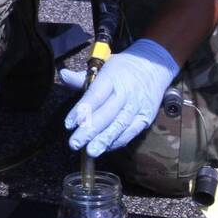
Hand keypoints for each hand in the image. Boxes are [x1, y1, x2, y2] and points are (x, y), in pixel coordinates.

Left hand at [61, 38, 178, 156]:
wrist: (155, 66)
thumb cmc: (123, 68)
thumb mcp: (103, 66)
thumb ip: (82, 77)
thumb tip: (63, 75)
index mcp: (112, 77)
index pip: (96, 95)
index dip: (82, 110)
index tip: (69, 124)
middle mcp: (126, 92)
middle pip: (107, 114)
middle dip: (90, 130)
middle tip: (75, 143)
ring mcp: (137, 106)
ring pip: (120, 125)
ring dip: (104, 140)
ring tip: (91, 151)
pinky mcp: (146, 117)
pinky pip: (132, 132)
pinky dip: (118, 141)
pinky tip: (105, 148)